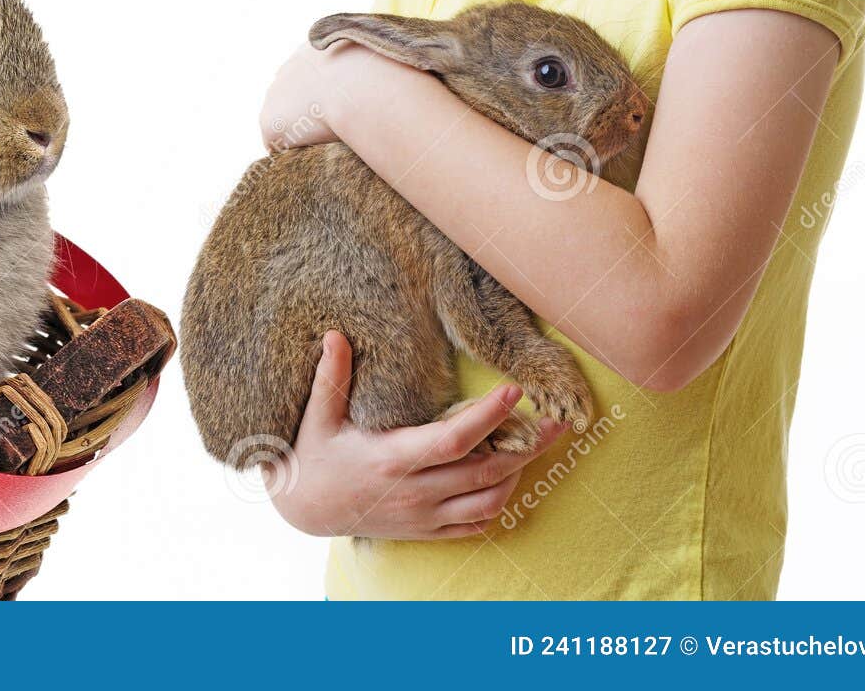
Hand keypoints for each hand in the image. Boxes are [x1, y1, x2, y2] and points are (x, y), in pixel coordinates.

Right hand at [268, 330, 567, 539]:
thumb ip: (332, 375)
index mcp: (392, 459)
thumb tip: (334, 333)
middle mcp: (415, 492)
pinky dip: (502, 500)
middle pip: (488, 470)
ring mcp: (425, 516)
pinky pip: (479, 523)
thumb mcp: (317, 415)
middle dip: (528, 445)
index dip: (488, 417)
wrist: (305, 509)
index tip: (515, 390)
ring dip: (521, 473)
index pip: (453, 439)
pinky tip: (511, 476)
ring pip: (491, 499)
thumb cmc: (313, 456)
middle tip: (559, 419)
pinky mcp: (428, 530)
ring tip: (539, 444)